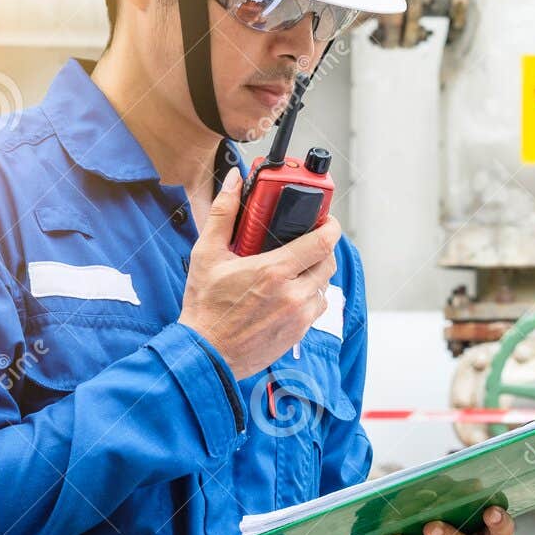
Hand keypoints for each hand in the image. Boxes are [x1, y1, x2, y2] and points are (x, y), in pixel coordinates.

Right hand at [179, 170, 339, 379]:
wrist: (205, 354)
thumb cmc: (204, 306)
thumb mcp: (206, 254)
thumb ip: (224, 214)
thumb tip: (234, 181)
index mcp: (274, 271)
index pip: (323, 242)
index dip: (330, 225)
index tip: (326, 219)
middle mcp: (293, 295)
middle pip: (329, 261)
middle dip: (322, 247)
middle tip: (307, 241)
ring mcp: (298, 317)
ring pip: (324, 285)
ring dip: (315, 273)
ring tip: (295, 267)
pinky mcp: (298, 334)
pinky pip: (316, 307)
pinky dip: (309, 296)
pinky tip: (289, 292)